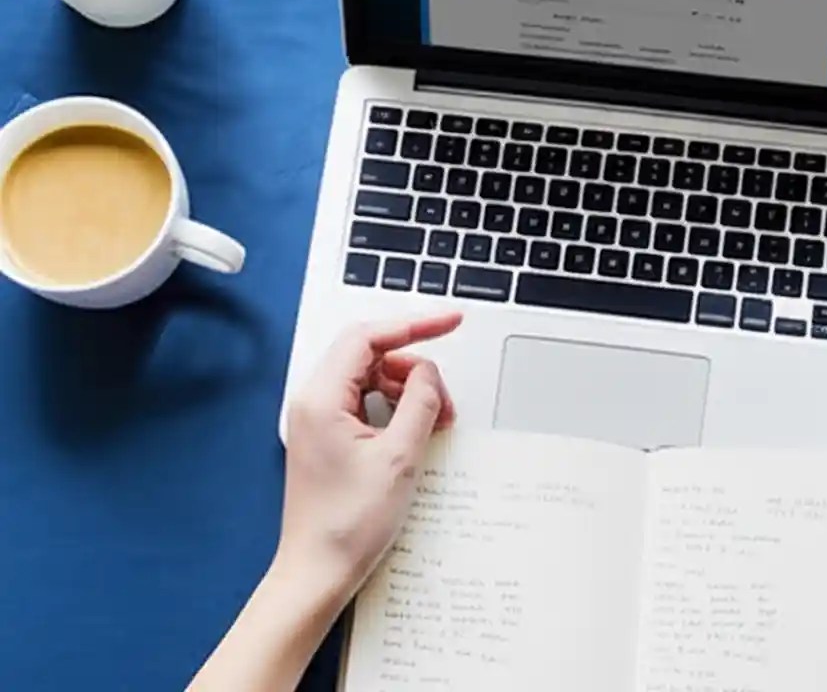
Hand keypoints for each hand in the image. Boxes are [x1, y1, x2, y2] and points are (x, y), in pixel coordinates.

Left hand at [276, 315, 461, 599]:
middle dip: (414, 369)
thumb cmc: (347, 524)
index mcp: (321, 398)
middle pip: (371, 356)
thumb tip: (429, 373)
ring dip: (407, 391)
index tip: (449, 321)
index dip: (414, 324)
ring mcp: (318, 419)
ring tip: (432, 422)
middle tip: (443, 399)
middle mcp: (313, 402)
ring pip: (371, 379)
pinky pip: (366, 403)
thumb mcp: (400, 457)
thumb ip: (419, 402)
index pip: (368, 336)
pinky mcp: (327, 437)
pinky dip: (395, 409)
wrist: (319, 569)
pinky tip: (415, 431)